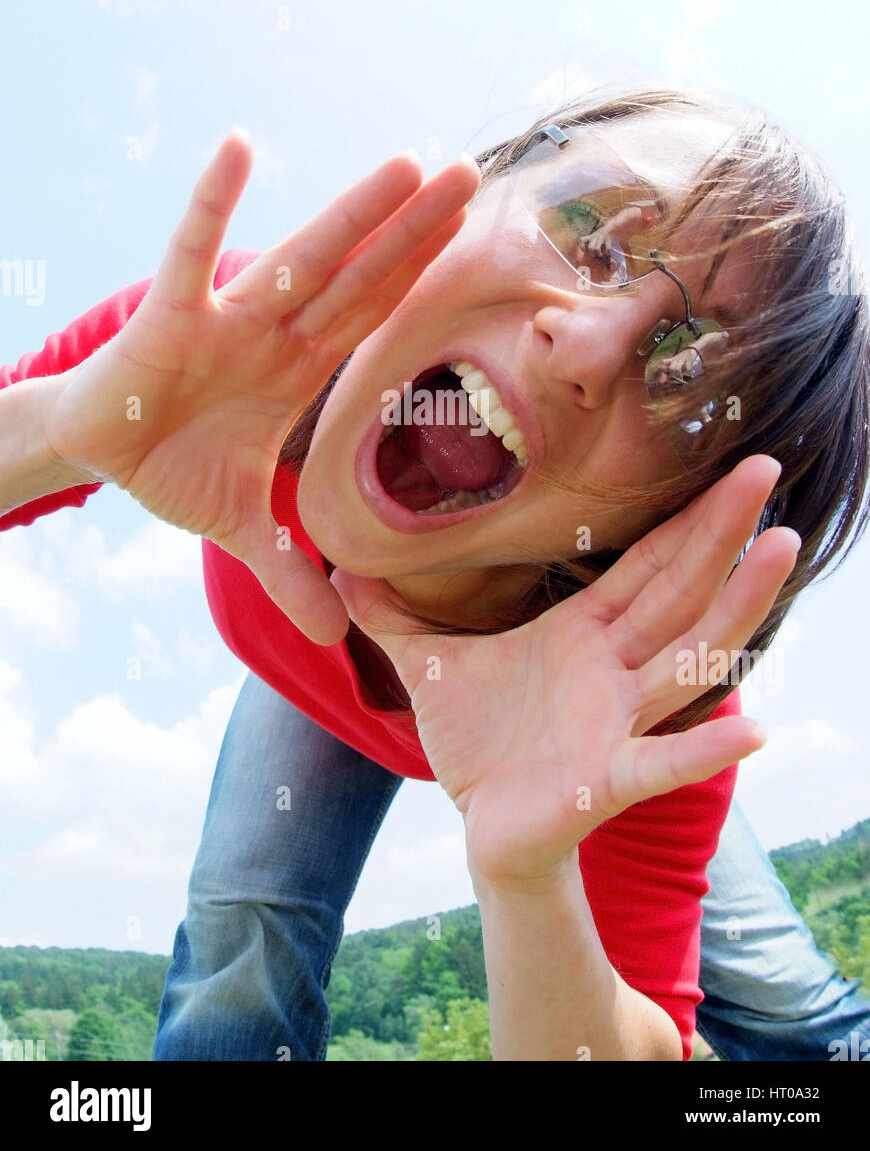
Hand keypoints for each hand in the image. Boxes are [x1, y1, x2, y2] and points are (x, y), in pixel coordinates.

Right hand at [44, 129, 479, 643]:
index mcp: (298, 372)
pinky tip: (237, 148)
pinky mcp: (168, 318)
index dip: (420, 279)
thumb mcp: (237, 532)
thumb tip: (333, 638)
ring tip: (405, 164)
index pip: (373, 317)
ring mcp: (226, 321)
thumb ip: (288, 573)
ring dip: (351, 216)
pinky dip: (211, 206)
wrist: (93, 451)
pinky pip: (192, 255)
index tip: (474, 237)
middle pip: (357, 277)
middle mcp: (274, 335)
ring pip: (299, 262)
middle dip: (412, 230)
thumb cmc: (169, 467)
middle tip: (470, 172)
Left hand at [331, 455, 798, 885]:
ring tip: (780, 551)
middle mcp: (614, 668)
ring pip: (688, 657)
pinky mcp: (606, 780)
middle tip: (763, 464)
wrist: (486, 828)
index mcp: (582, 633)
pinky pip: (658, 762)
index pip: (642, 564)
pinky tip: (754, 731)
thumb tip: (339, 563)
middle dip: (721, 531)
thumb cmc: (478, 741)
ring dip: (735, 607)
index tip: (722, 461)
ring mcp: (618, 721)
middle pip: (678, 590)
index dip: (681, 516)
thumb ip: (391, 613)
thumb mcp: (429, 664)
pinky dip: (701, 750)